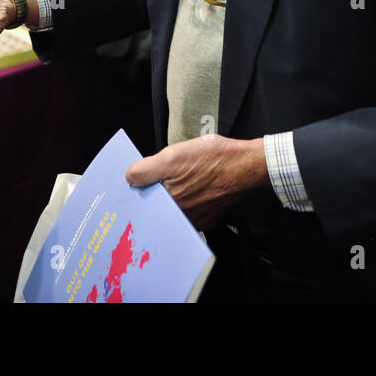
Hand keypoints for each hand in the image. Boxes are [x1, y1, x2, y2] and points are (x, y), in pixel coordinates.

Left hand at [125, 135, 268, 231]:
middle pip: (157, 206)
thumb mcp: (172, 156)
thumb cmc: (213, 159)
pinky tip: (197, 186)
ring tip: (185, 179)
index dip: (139, 190)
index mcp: (167, 203)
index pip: (141, 202)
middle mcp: (179, 217)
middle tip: (167, 176)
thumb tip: (129, 178)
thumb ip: (144, 170)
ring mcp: (195, 220)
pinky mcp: (208, 219)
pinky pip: (191, 212)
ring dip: (175, 197)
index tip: (141, 182)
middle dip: (156, 193)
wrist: (246, 167)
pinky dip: (191, 200)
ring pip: (174, 209)